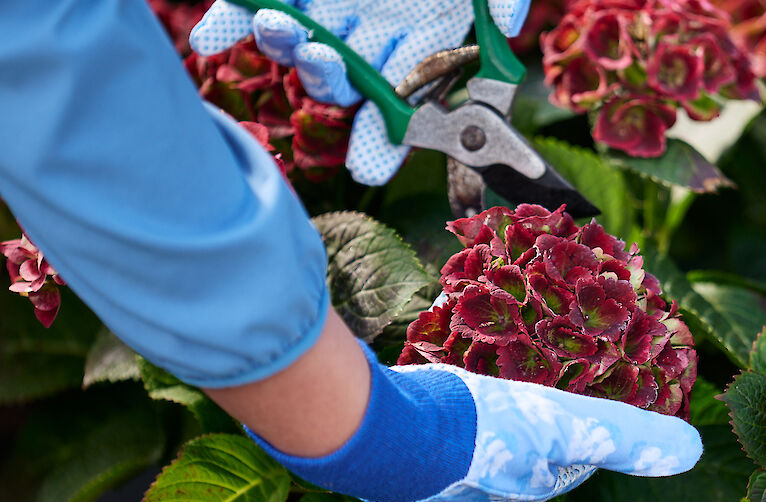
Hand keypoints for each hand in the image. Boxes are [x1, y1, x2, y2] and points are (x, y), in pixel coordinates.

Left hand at [190, 0, 530, 185]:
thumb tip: (505, 23)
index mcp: (426, 35)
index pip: (407, 99)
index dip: (386, 138)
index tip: (369, 169)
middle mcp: (377, 29)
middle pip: (350, 76)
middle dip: (333, 80)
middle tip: (325, 65)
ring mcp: (334, 7)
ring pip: (306, 42)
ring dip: (288, 47)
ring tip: (280, 32)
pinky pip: (254, 5)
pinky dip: (228, 21)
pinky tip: (208, 40)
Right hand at [391, 363, 703, 501]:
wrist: (383, 431)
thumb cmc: (485, 429)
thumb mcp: (572, 425)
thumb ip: (629, 437)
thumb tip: (694, 452)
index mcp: (536, 481)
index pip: (586, 448)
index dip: (602, 412)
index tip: (608, 372)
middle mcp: (494, 477)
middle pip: (538, 426)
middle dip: (550, 388)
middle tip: (557, 344)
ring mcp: (450, 457)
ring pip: (491, 408)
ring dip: (503, 374)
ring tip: (510, 332)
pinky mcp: (414, 430)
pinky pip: (450, 393)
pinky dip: (462, 364)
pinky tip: (460, 332)